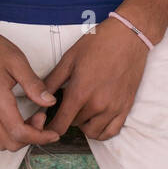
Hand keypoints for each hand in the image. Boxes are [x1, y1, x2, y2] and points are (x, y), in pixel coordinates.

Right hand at [0, 18, 61, 151]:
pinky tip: (17, 116)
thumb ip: (34, 85)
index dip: (40, 137)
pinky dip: (8, 133)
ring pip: (0, 142)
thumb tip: (50, 102)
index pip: (19, 133)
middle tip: (42, 116)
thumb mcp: (17, 61)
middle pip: (10, 143)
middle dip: (31, 137)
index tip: (54, 133)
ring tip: (31, 117)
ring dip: (19, 137)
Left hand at [32, 16, 149, 140]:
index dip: (50, 128)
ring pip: (93, 132)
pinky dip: (101, 130)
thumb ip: (53, 81)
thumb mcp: (70, 58)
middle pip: (75, 126)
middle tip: (68, 102)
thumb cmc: (98, 43)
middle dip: (68, 117)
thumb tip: (39, 97)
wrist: (128, 36)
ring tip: (82, 109)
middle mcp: (98, 104)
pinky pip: (111, 132)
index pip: (61, 125)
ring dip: (84, 124)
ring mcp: (114, 108)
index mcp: (80, 92)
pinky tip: (96, 119)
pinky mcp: (126, 107)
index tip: (46, 125)